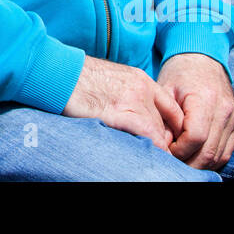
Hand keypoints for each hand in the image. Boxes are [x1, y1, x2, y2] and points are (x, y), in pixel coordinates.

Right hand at [63, 55, 182, 151]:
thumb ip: (125, 93)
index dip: (173, 128)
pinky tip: (152, 157)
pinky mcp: (122, 112)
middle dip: (165, 141)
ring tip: (156, 162)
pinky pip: (150, 135)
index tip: (166, 141)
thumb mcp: (110, 79)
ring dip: (160, 148)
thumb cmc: (77, 78)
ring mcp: (134, 99)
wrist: (60, 71)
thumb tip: (126, 113)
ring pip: (160, 131)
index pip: (171, 107)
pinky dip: (155, 149)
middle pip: (167, 122)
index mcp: (140, 78)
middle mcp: (142, 88)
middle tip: (160, 155)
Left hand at [157, 53, 233, 170]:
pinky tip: (195, 157)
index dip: (180, 149)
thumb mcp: (165, 91)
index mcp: (205, 98)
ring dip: (199, 164)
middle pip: (209, 151)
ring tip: (182, 160)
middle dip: (188, 163)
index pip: (196, 136)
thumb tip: (163, 146)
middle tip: (171, 162)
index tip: (167, 148)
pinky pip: (226, 152)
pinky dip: (211, 160)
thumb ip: (164, 119)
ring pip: (219, 156)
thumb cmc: (179, 75)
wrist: (202, 59)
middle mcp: (224, 109)